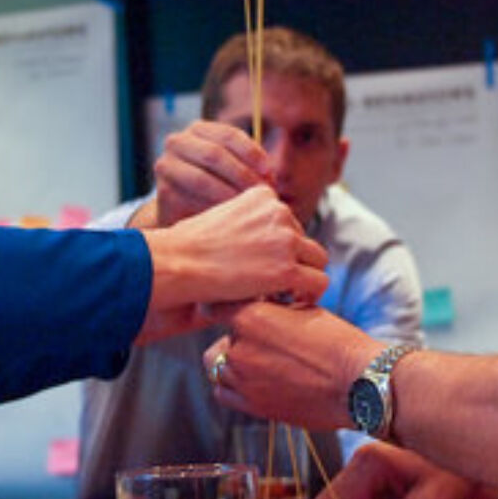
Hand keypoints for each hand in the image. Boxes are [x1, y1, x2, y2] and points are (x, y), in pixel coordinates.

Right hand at [137, 187, 328, 343]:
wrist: (179, 263)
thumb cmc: (188, 246)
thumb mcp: (220, 216)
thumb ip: (245, 221)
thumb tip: (256, 242)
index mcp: (263, 195)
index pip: (288, 221)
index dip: (280, 245)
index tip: (266, 262)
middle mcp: (279, 212)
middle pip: (305, 241)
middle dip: (294, 262)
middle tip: (276, 283)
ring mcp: (286, 240)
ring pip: (318, 261)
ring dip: (305, 278)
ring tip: (286, 294)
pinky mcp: (287, 270)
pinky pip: (318, 283)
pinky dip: (309, 295)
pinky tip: (292, 303)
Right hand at [154, 120, 269, 225]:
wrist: (184, 212)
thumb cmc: (217, 187)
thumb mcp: (234, 170)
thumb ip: (250, 167)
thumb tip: (270, 178)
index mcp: (199, 129)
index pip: (229, 135)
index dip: (252, 153)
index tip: (270, 173)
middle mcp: (178, 141)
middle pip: (215, 155)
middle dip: (242, 176)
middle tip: (262, 195)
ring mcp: (166, 165)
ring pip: (202, 179)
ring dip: (229, 195)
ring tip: (249, 208)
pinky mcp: (163, 191)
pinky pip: (192, 200)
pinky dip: (214, 209)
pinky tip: (230, 219)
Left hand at [203, 302, 378, 429]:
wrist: (359, 382)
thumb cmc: (338, 343)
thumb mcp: (303, 309)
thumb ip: (273, 308)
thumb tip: (259, 305)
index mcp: (251, 318)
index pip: (217, 308)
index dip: (224, 309)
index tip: (231, 312)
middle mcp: (241, 349)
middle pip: (216, 342)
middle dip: (231, 341)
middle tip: (255, 342)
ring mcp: (244, 380)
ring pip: (218, 369)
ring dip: (232, 364)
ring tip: (259, 363)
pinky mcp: (254, 406)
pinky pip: (225, 394)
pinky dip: (233, 387)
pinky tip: (255, 381)